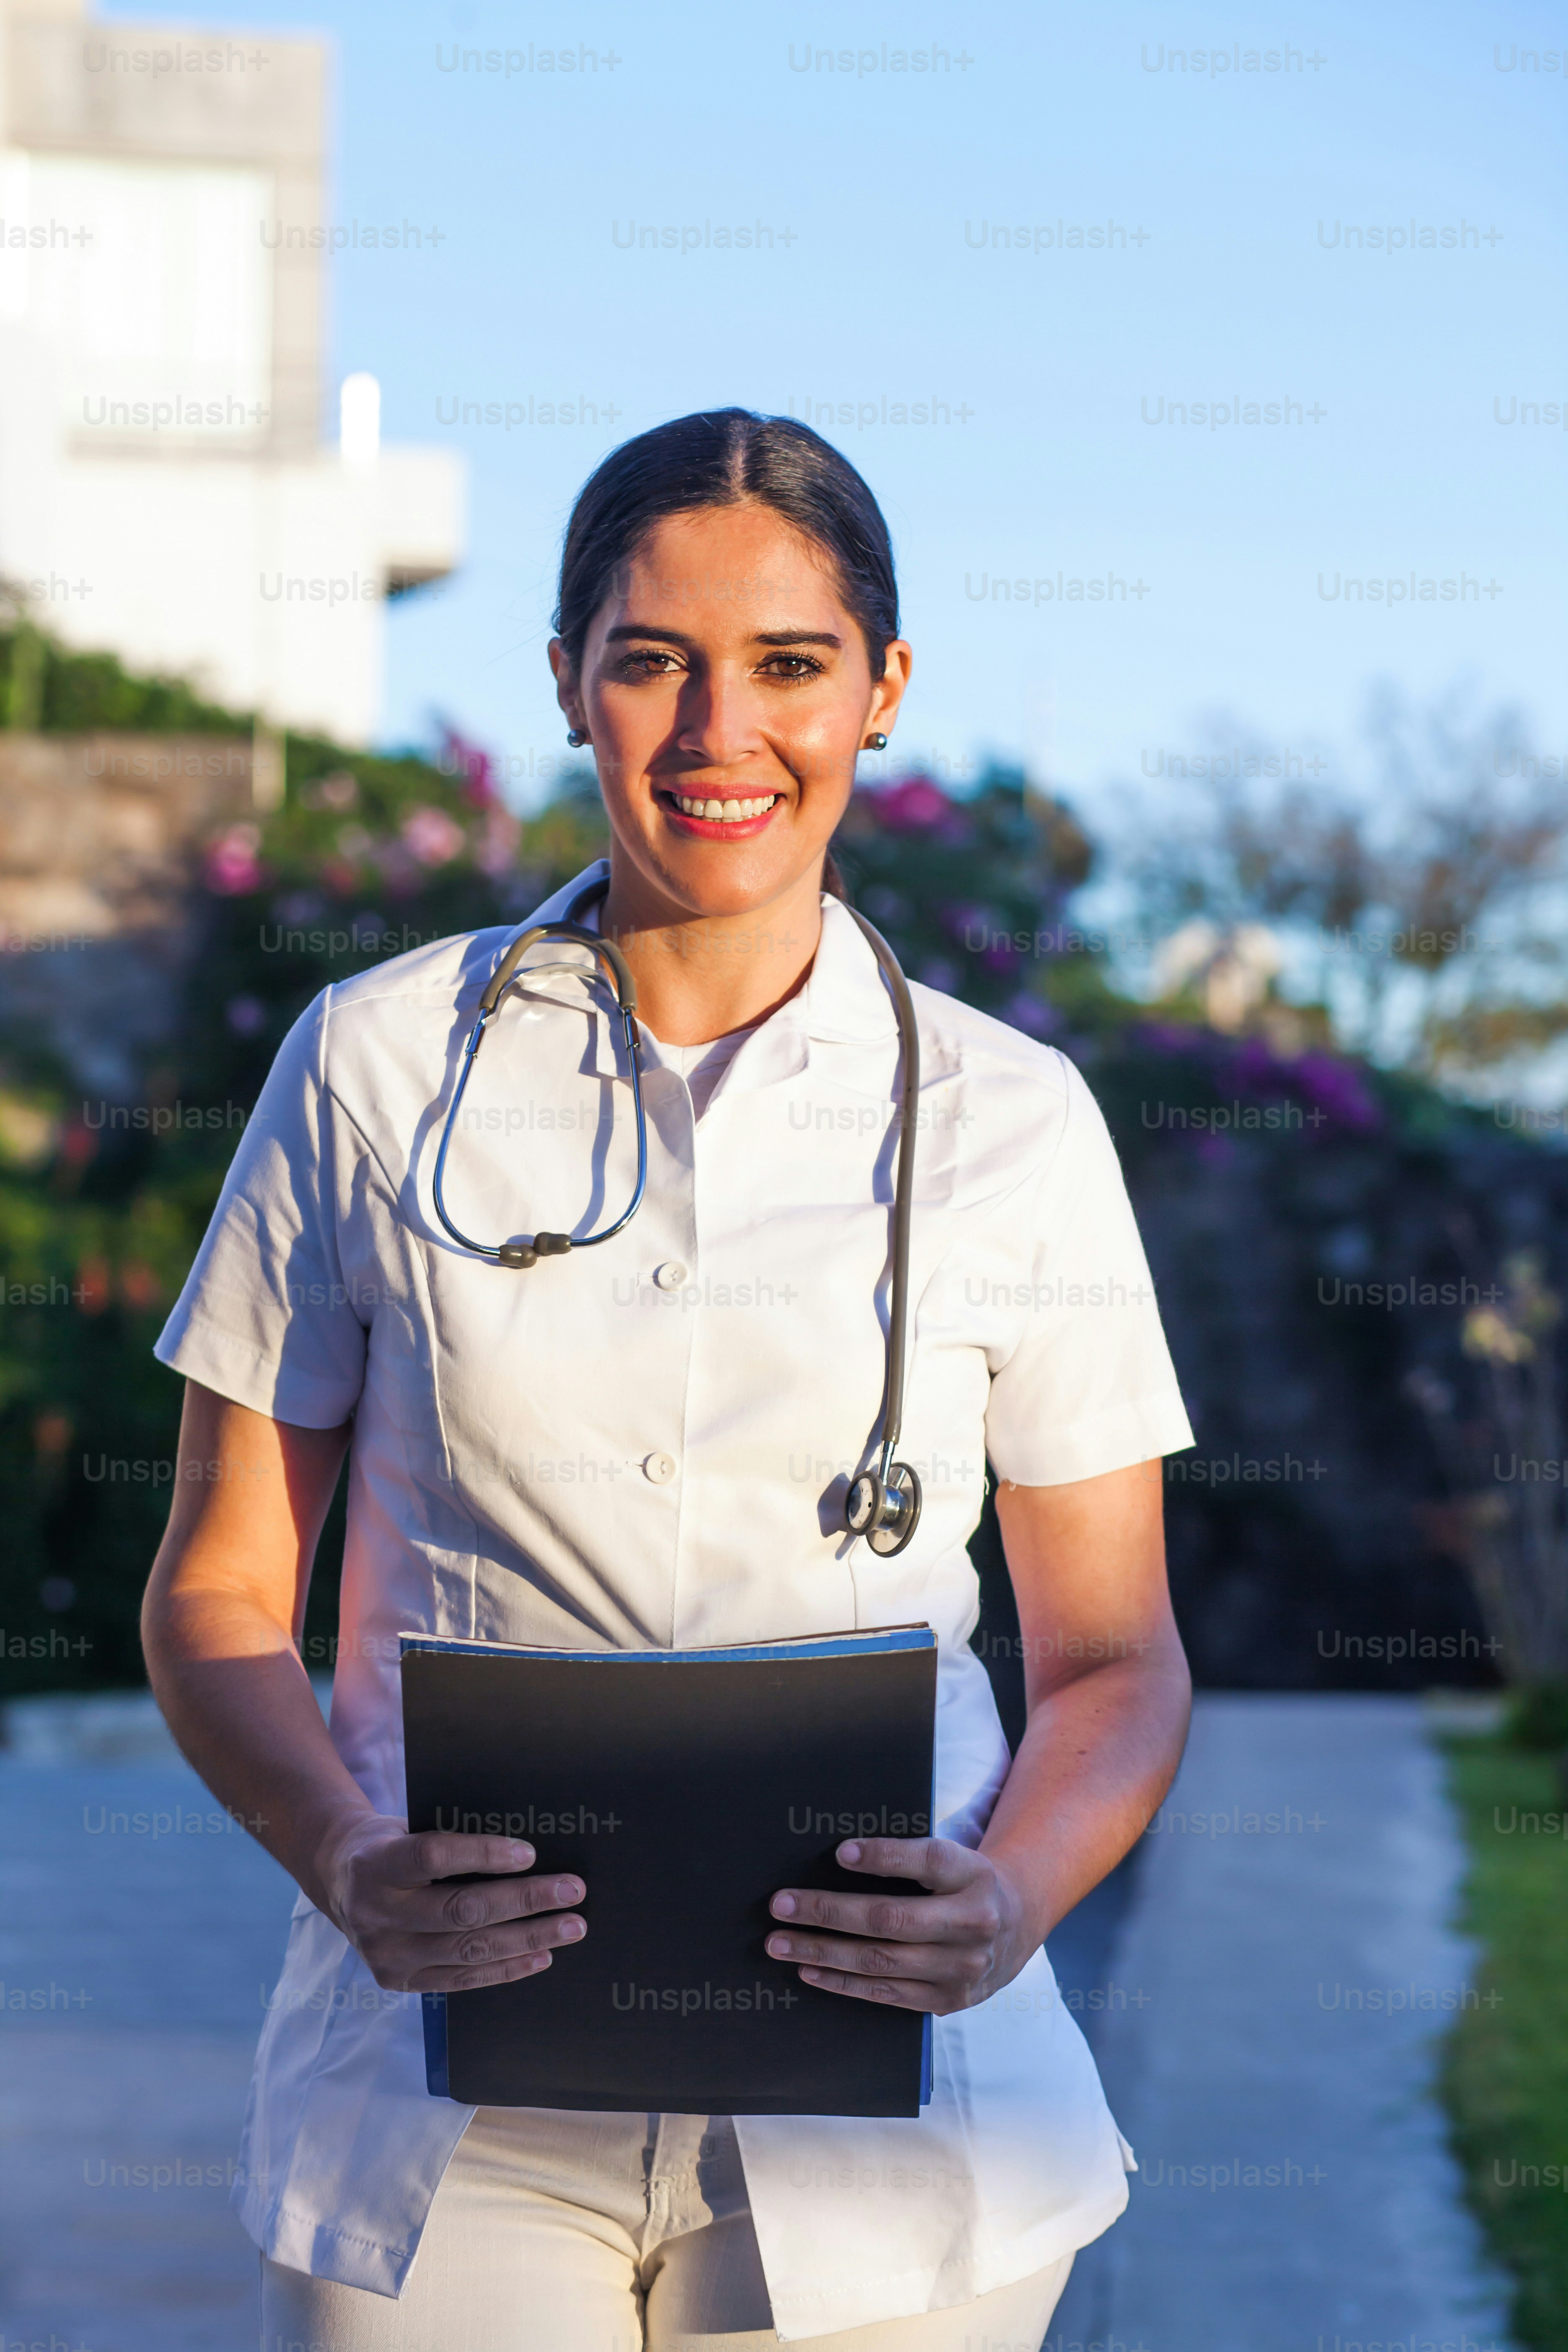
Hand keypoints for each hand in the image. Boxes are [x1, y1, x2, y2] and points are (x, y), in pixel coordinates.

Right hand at [316, 1812, 586, 1992]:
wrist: (340, 1880)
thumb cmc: (392, 1843)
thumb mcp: (409, 1826)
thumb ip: (452, 1836)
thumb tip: (527, 1848)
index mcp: (376, 1864)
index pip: (432, 1856)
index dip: (483, 1853)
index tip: (530, 1852)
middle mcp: (377, 1913)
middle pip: (460, 1910)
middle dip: (525, 1900)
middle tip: (572, 1890)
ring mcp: (386, 1955)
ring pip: (468, 1950)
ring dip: (528, 1938)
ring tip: (571, 1926)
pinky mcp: (399, 1982)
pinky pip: (462, 1980)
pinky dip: (506, 1968)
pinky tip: (541, 1956)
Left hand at [766, 1837, 1030, 2014]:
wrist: (1015, 1926)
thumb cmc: (963, 1883)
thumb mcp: (951, 1858)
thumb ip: (908, 1857)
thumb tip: (839, 1856)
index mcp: (972, 1875)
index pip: (927, 1861)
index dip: (884, 1856)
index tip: (840, 1852)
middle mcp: (972, 1924)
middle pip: (891, 1919)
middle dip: (829, 1912)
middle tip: (780, 1905)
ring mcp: (961, 1969)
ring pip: (880, 1962)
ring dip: (822, 1952)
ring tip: (779, 1942)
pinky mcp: (949, 2000)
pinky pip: (885, 1993)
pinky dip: (842, 1982)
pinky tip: (809, 1970)